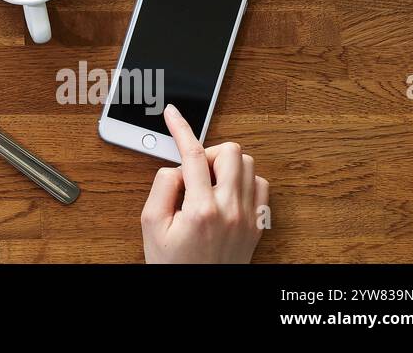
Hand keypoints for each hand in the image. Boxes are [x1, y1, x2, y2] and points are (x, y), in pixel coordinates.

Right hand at [141, 104, 268, 262]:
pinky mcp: (258, 226)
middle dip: (209, 151)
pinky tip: (227, 193)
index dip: (181, 128)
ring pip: (249, 165)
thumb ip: (162, 187)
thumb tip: (177, 167)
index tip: (173, 113)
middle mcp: (231, 211)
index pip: (194, 155)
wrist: (199, 298)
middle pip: (231, 152)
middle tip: (195, 168)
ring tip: (210, 183)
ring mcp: (249, 219)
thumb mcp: (151, 225)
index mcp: (201, 210)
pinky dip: (245, 181)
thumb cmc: (174, 265)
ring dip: (228, 165)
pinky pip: (262, 187)